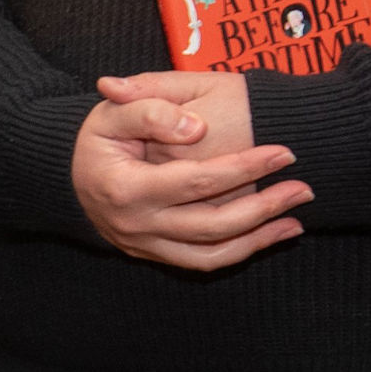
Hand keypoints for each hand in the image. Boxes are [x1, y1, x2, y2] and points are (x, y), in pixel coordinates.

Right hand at [73, 71, 310, 271]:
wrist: (67, 176)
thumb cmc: (96, 138)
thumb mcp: (113, 112)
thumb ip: (152, 109)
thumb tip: (195, 128)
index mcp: (128, 189)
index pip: (198, 181)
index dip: (245, 167)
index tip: (283, 152)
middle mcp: (138, 226)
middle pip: (213, 225)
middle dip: (264, 207)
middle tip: (303, 187)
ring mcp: (146, 246)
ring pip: (212, 255)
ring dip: (259, 239)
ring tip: (296, 219)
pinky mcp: (155, 255)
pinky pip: (203, 262)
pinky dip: (239, 251)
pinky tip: (269, 235)